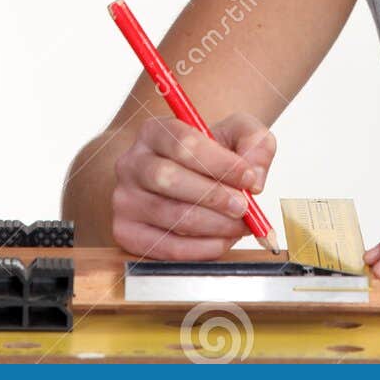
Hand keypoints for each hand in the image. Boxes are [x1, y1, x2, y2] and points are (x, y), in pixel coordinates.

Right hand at [110, 111, 275, 259]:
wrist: (183, 178)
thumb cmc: (209, 155)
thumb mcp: (237, 133)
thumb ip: (254, 142)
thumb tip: (254, 178)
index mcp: (155, 131)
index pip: (183, 143)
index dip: (219, 163)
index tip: (248, 178)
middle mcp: (131, 163)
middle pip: (169, 179)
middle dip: (214, 196)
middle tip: (243, 207)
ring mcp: (125, 199)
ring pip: (170, 216)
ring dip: (213, 225)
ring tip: (239, 225)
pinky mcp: (126, 233)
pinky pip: (165, 246)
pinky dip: (200, 248)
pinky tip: (222, 240)